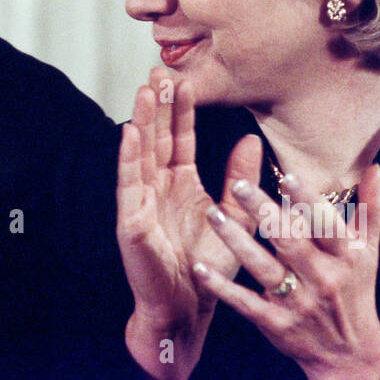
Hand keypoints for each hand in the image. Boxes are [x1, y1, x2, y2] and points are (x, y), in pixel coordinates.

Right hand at [116, 67, 260, 379]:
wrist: (187, 309)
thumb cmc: (205, 268)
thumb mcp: (232, 216)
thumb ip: (238, 179)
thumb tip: (251, 140)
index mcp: (179, 184)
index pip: (179, 138)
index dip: (181, 109)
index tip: (185, 77)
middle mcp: (157, 188)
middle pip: (155, 138)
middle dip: (157, 105)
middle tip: (158, 70)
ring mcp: (141, 203)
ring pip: (139, 154)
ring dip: (141, 122)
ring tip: (144, 92)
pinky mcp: (131, 223)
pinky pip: (129, 186)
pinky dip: (128, 159)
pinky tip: (129, 134)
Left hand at [195, 163, 379, 379]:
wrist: (349, 354)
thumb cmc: (356, 291)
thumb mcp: (368, 252)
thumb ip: (371, 209)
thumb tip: (374, 168)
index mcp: (345, 257)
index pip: (325, 224)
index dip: (306, 200)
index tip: (285, 175)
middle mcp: (323, 279)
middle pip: (289, 241)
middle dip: (263, 212)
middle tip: (239, 185)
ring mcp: (298, 303)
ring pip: (263, 267)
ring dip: (236, 241)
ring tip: (213, 214)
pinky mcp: (277, 324)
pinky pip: (245, 302)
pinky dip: (221, 286)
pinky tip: (200, 267)